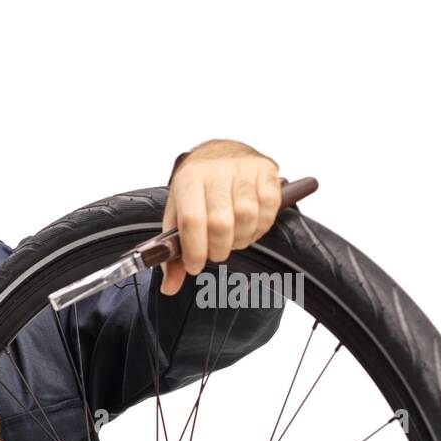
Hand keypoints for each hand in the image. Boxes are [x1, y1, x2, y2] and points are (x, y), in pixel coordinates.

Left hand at [160, 139, 281, 295]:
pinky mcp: (266, 171)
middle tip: (215, 253)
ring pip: (248, 217)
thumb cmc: (196, 188)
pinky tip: (250, 227)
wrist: (218, 153)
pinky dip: (261, 226)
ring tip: (232, 240)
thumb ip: (172, 253)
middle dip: (218, 249)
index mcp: (188, 180)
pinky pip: (269, 208)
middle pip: (221, 224)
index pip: (192, 222)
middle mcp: (216, 171)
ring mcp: (244, 169)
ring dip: (241, 240)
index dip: (195, 251)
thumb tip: (170, 287)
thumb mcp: (176, 215)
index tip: (195, 266)